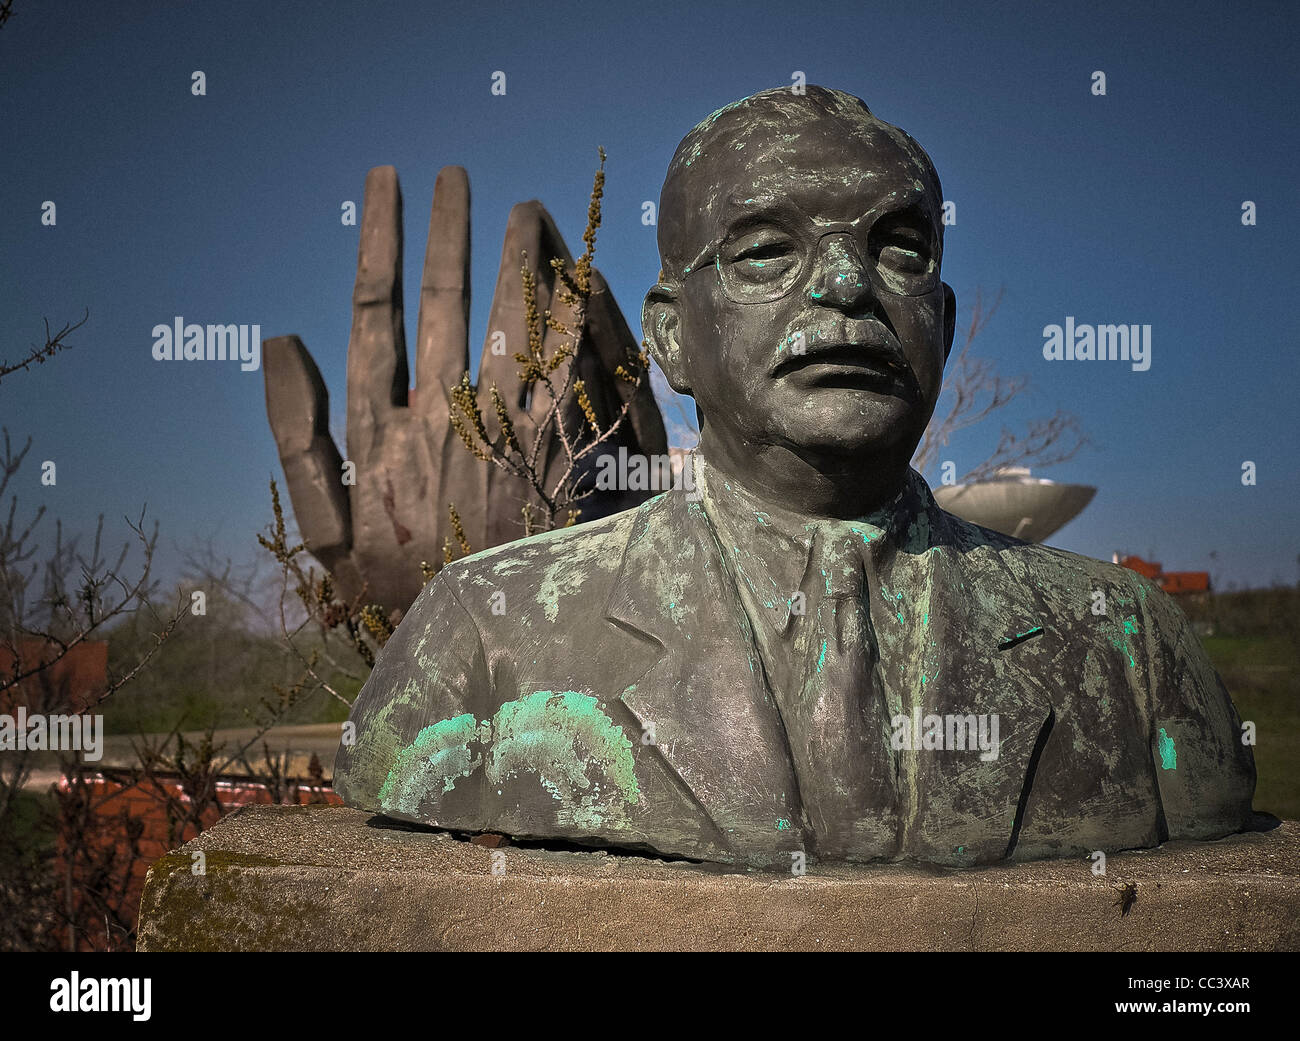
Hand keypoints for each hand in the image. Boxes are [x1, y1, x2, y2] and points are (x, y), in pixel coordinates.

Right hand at [264, 165, 665, 614]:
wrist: (487, 655)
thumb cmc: (398, 596)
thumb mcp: (323, 530)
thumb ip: (295, 434)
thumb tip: (279, 336)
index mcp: (381, 432)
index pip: (377, 311)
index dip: (380, 241)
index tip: (385, 185)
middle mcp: (444, 420)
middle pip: (447, 301)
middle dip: (448, 231)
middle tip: (452, 175)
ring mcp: (507, 434)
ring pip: (515, 322)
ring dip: (517, 259)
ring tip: (524, 209)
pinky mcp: (563, 455)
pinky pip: (574, 368)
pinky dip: (577, 320)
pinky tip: (582, 276)